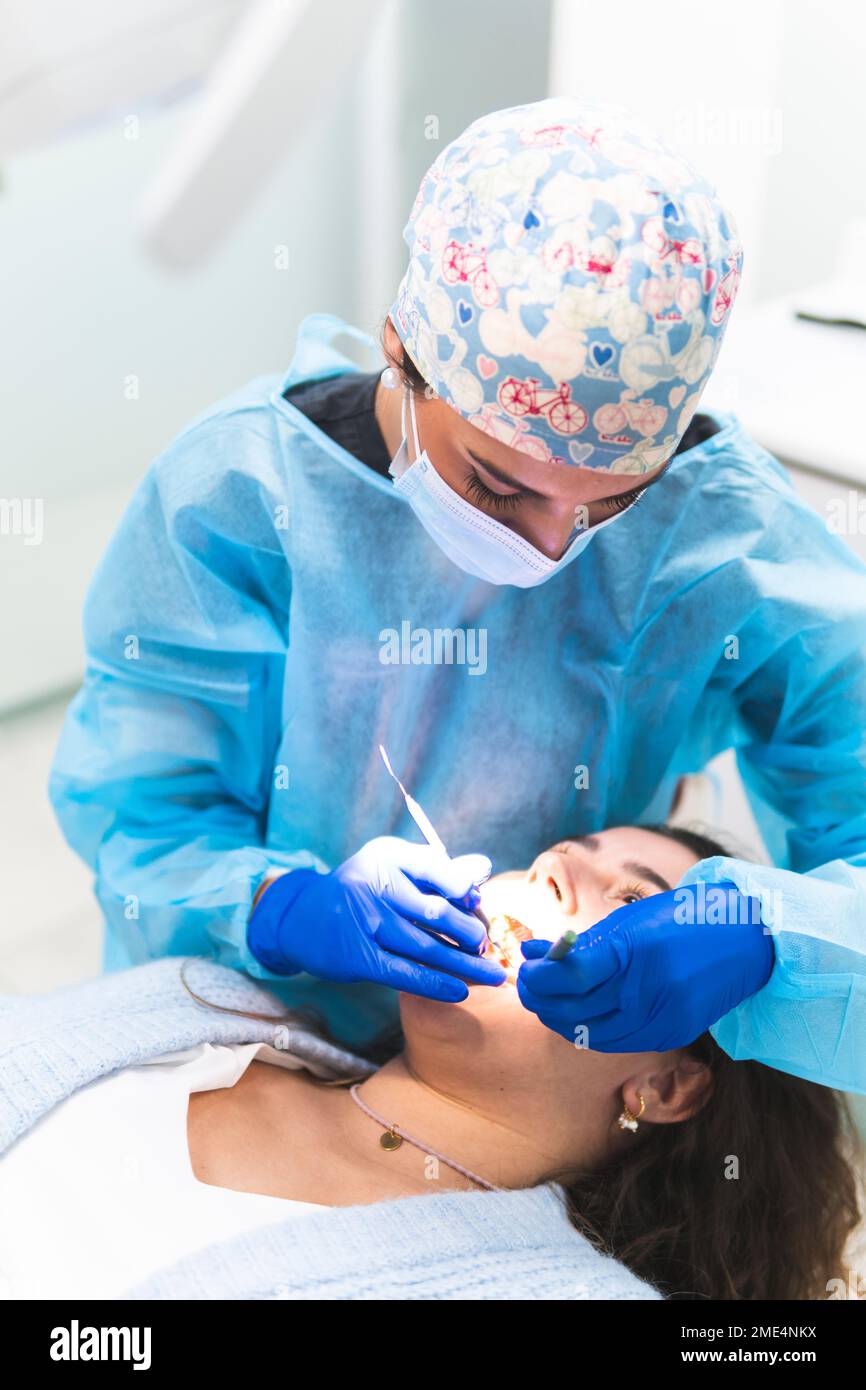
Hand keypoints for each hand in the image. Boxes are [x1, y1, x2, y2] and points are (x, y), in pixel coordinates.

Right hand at [247, 836, 505, 1000]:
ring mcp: (364, 922)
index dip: (464, 888)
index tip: (480, 904)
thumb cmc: (359, 889)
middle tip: (487, 945)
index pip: (435, 868)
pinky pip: (405, 973)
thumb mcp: (389, 866)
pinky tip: (459, 991)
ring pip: (426, 946)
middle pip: (435, 912)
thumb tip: (483, 868)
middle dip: (470, 932)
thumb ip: (434, 868)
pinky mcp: (358, 957)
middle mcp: (374, 885)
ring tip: (491, 974)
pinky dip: (436, 983)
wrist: (301, 918)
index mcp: (386, 856)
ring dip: (464, 964)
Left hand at [516, 881, 773, 1050]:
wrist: (745, 940)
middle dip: (541, 1000)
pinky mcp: (670, 1033)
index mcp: (635, 952)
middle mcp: (648, 991)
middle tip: (526, 984)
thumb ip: (583, 946)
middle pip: (575, 1010)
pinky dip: (589, 1029)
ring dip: (560, 1019)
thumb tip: (533, 954)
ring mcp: (661, 1018)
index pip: (572, 975)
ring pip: (591, 1033)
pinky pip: (616, 1040)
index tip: (525, 967)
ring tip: (546, 1000)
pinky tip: (578, 1013)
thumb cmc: (682, 919)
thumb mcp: (630, 921)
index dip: (540, 976)